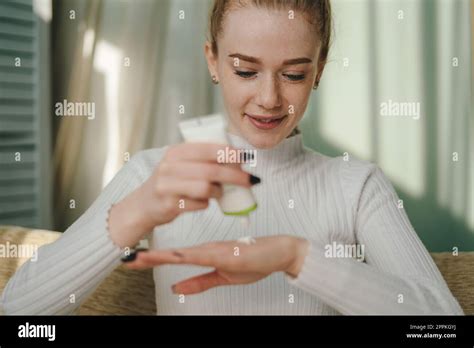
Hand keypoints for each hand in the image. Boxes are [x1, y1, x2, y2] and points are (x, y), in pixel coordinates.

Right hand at [108, 143, 257, 247]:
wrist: (144, 205)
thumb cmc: (171, 182)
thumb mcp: (181, 164)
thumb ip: (202, 160)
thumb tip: (238, 160)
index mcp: (176, 152)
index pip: (207, 148)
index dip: (229, 153)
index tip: (245, 158)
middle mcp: (170, 166)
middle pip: (211, 169)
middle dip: (235, 175)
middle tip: (249, 180)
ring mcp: (167, 185)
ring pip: (206, 187)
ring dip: (219, 191)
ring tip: (220, 192)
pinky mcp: (169, 204)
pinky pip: (199, 204)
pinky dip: (206, 204)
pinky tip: (203, 202)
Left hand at [124, 235, 308, 294]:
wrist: (279, 252)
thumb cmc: (254, 260)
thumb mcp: (223, 276)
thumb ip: (199, 282)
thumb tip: (175, 290)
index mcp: (205, 253)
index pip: (173, 258)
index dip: (152, 259)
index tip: (133, 260)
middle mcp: (207, 249)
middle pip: (172, 254)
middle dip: (149, 258)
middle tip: (127, 259)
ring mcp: (216, 250)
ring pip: (183, 253)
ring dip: (161, 256)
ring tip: (140, 258)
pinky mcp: (228, 254)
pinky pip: (204, 256)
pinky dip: (186, 256)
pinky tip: (174, 256)